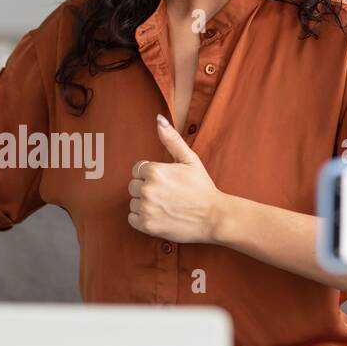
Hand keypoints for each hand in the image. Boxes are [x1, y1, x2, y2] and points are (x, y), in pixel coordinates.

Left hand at [127, 114, 224, 243]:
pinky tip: (159, 216)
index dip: (151, 175)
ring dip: (144, 204)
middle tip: (167, 195)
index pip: (138, 170)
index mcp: (154, 171)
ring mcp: (146, 208)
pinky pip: (132, 219)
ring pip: (133, 202)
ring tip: (165, 206)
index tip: (166, 183)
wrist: (214, 217)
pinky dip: (142, 218)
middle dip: (146, 189)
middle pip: (133, 186)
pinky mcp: (147, 226)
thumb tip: (158, 119)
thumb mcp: (190, 159)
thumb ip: (171, 139)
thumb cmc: (202, 187)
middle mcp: (147, 189)